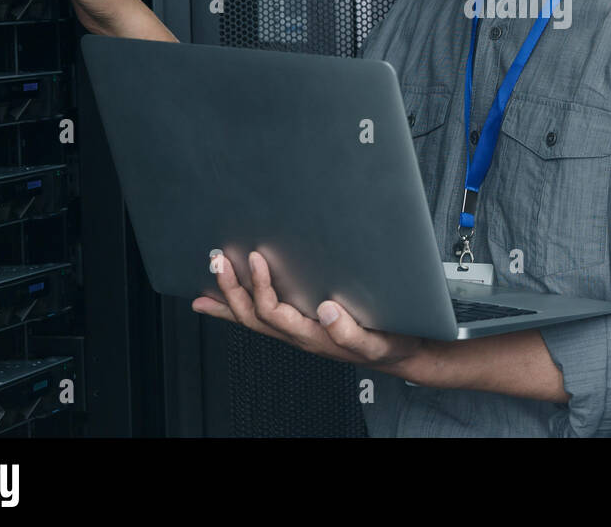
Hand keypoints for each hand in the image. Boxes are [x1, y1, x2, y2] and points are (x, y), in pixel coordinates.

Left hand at [192, 250, 429, 376]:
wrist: (398, 353)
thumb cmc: (388, 343)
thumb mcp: (376, 341)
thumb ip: (349, 331)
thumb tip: (326, 309)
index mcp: (312, 335)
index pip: (274, 313)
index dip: (261, 286)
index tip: (257, 258)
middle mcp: (298, 334)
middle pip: (252, 316)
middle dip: (231, 289)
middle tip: (218, 261)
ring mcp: (296, 331)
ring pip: (252, 318)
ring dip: (229, 296)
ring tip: (213, 273)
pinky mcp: (300, 324)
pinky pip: (261, 318)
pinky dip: (237, 307)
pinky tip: (223, 298)